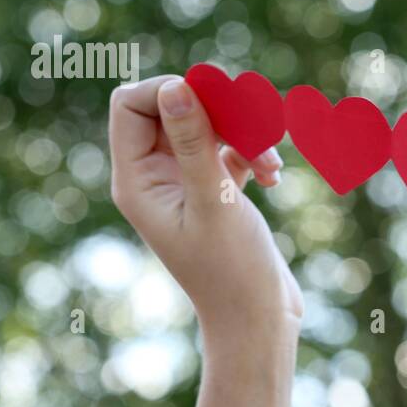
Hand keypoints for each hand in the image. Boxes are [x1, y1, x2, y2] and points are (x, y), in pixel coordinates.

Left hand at [109, 74, 301, 335]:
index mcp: (136, 180)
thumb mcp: (214, 201)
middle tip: (253, 126)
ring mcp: (186, 182)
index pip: (133, 104)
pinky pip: (230, 148)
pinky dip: (254, 152)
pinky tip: (273, 175)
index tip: (216, 103)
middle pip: (173, 107)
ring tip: (270, 160)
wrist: (258, 321)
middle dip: (217, 111)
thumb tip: (175, 86)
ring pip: (207, 125)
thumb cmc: (232, 271)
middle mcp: (155, 177)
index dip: (171, 90)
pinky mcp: (216, 189)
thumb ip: (194, 142)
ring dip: (243, 132)